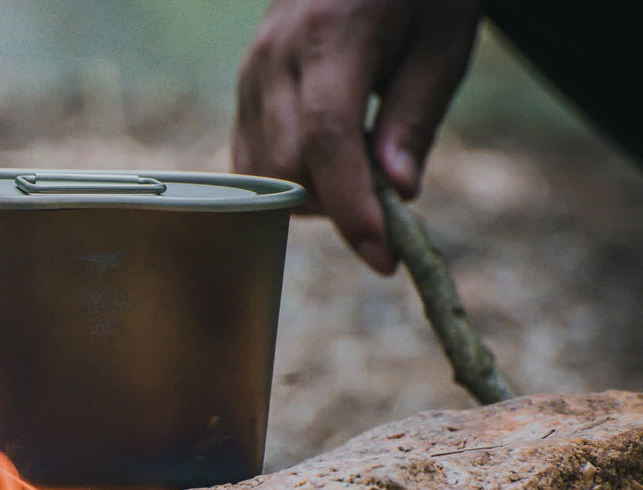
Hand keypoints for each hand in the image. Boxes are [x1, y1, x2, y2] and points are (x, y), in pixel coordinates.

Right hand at [232, 0, 480, 273]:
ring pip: (261, 172)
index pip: (328, 140)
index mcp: (332, 34)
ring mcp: (250, 72)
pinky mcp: (243, 86)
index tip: (383, 257)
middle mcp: (275, 55)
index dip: (352, 207)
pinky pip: (250, 159)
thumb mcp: (444, 39)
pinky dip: (286, 180)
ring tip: (358, 174)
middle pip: (287, 167)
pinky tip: (326, 164)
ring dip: (310, 196)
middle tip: (387, 204)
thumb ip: (417, 115)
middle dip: (336, 205)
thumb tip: (397, 193)